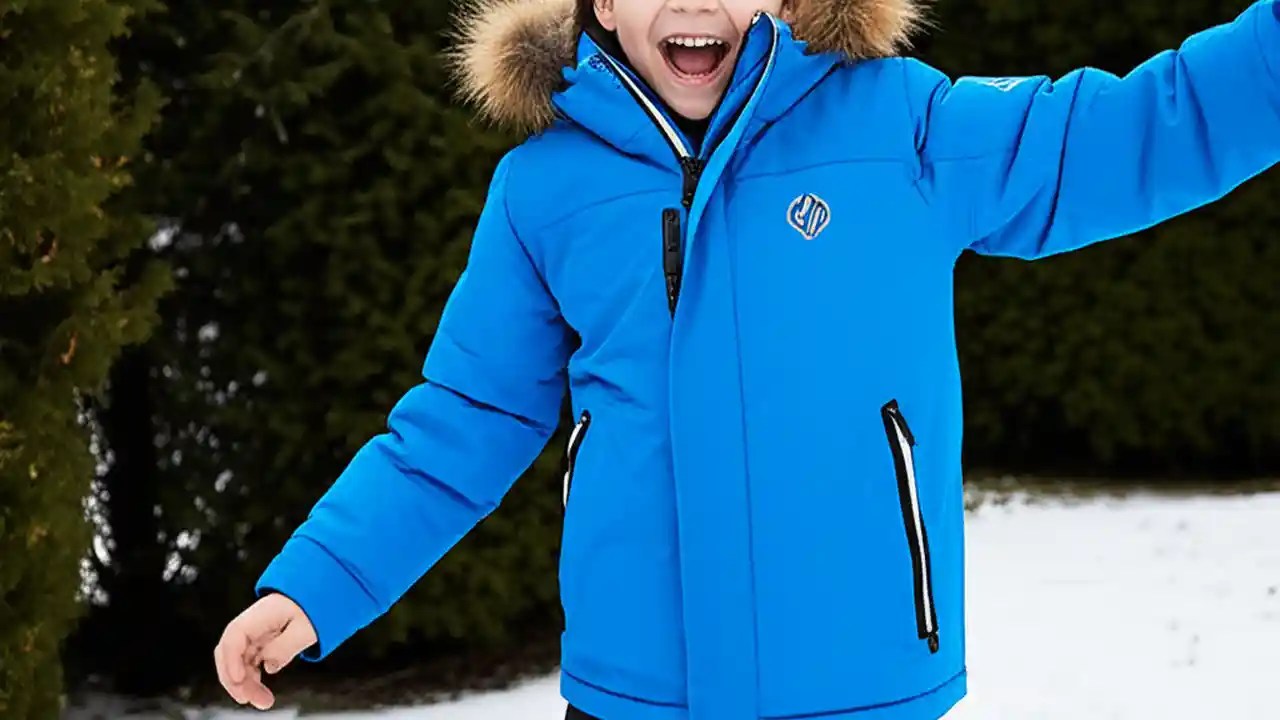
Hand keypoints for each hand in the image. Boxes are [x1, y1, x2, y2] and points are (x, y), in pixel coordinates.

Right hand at [214, 592, 317, 709]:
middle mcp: (253, 623)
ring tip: (263, 701)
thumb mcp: (306, 628)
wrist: (320, 594)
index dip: (232, 659)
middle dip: (234, 678)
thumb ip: (286, 647)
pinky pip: (249, 662)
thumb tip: (268, 667)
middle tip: (248, 699)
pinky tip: (261, 691)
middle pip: (230, 651)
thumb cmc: (316, 605)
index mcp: (262, 613)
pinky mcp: (260, 642)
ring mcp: (255, 633)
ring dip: (245, 683)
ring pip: (238, 661)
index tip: (239, 679)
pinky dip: (252, 678)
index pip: (235, 634)